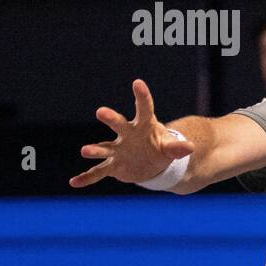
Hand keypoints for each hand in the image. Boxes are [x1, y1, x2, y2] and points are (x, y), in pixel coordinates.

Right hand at [69, 79, 192, 187]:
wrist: (152, 163)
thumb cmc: (161, 148)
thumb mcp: (171, 149)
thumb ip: (177, 148)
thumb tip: (190, 147)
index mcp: (144, 126)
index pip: (144, 109)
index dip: (142, 96)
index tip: (138, 83)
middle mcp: (127, 135)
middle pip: (119, 125)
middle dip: (111, 119)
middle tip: (101, 112)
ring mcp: (118, 150)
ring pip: (106, 148)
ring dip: (96, 150)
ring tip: (85, 151)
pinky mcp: (113, 165)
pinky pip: (99, 172)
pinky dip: (87, 177)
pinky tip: (75, 182)